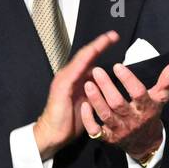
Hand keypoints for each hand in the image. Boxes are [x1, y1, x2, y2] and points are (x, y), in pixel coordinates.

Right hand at [34, 30, 119, 160]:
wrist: (54, 133)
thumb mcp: (90, 102)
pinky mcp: (62, 86)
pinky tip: (93, 53)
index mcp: (78, 78)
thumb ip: (97, 90)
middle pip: (87, 55)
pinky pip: (74, 71)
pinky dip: (84, 61)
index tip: (115, 38)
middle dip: (100, 43)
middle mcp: (71, 75)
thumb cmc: (72, 119)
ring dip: (94, 48)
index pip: (91, 59)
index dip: (102, 48)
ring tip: (106, 40)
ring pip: (81, 59)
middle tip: (114, 35)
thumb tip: (111, 82)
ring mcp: (65, 79)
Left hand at [80, 57, 168, 161]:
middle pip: (118, 103)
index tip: (118, 66)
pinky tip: (83, 105)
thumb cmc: (150, 114)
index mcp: (146, 108)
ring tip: (88, 84)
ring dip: (96, 100)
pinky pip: (96, 130)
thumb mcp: (160, 98)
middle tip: (97, 70)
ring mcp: (119, 130)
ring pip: (106, 115)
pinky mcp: (108, 138)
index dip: (128, 79)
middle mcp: (133, 120)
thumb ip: (167, 81)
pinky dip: (88, 119)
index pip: (138, 93)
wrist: (145, 143)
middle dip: (107, 87)